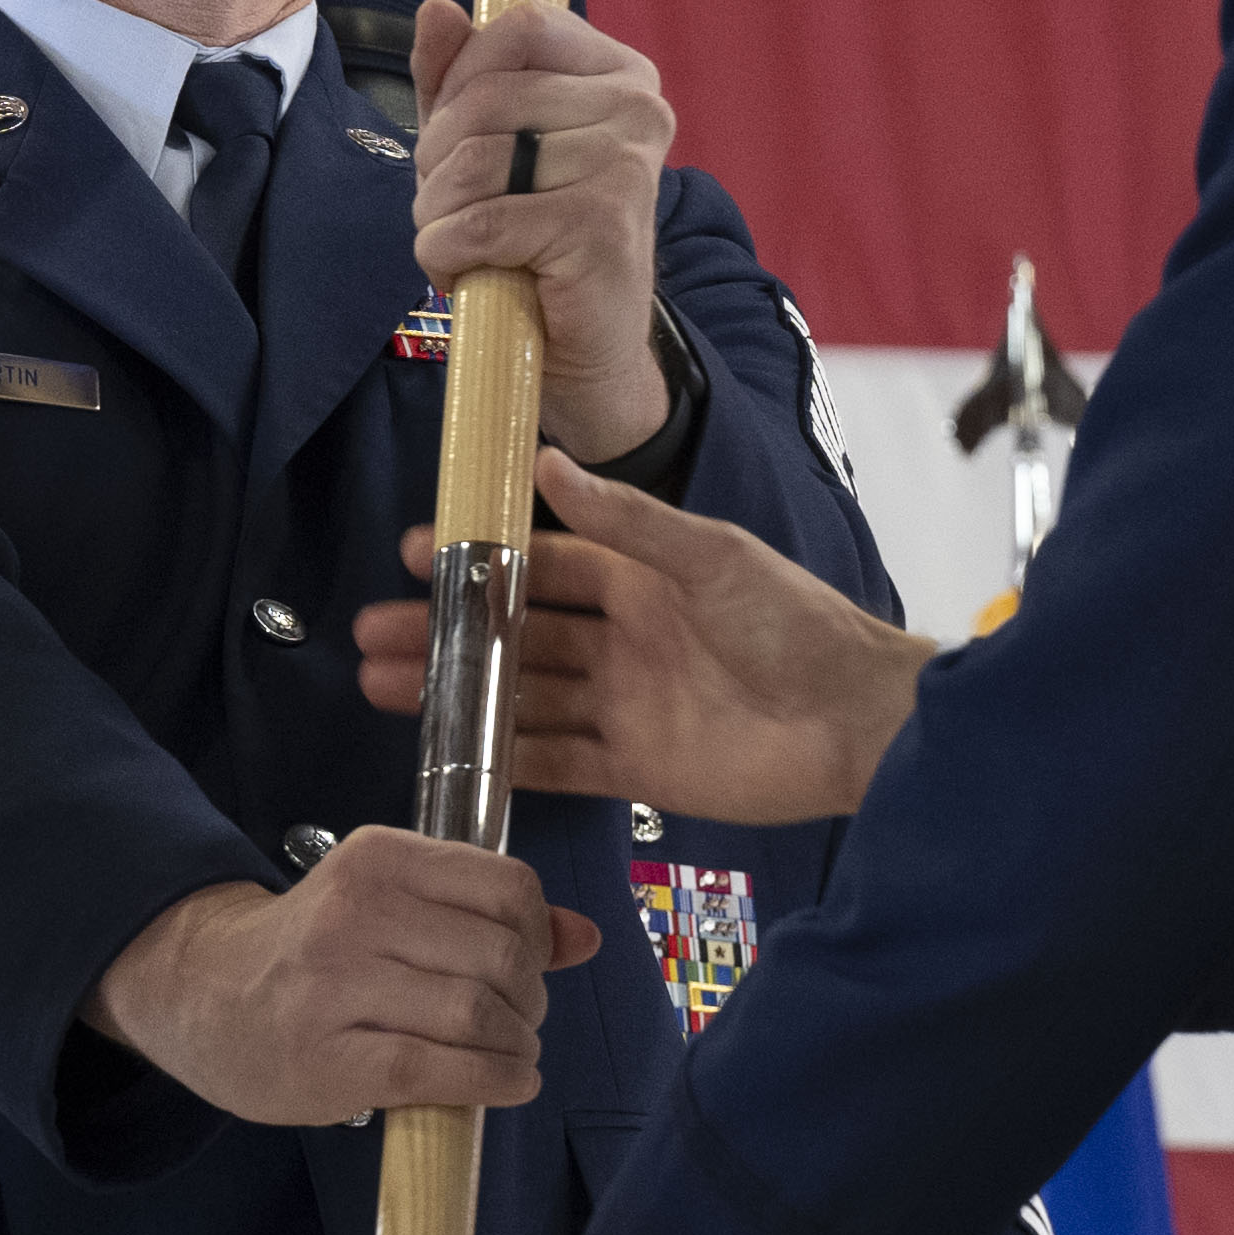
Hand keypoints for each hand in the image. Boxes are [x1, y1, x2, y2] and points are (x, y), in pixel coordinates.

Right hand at [85, 834, 591, 1127]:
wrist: (202, 997)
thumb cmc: (313, 951)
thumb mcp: (390, 905)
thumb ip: (485, 914)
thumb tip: (587, 936)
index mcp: (378, 858)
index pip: (507, 888)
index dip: (539, 935)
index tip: (527, 964)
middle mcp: (356, 912)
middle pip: (500, 957)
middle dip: (531, 998)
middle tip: (520, 1018)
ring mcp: (337, 986)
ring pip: (477, 1015)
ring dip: (518, 1045)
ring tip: (513, 1053)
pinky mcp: (330, 1058)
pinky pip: (443, 1069)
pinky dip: (496, 1081)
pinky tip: (508, 1084)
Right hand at [357, 451, 935, 824]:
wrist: (859, 722)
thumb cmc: (800, 627)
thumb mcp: (712, 556)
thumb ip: (629, 521)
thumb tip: (550, 465)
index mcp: (643, 581)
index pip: (543, 564)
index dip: (481, 561)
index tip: (417, 556)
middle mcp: (625, 641)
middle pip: (518, 634)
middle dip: (446, 633)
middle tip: (373, 632)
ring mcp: (627, 705)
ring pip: (521, 698)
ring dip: (457, 692)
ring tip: (382, 685)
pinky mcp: (637, 769)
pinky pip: (556, 762)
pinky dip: (505, 757)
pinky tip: (450, 750)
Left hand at [408, 0, 677, 463]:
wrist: (586, 353)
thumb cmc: (535, 242)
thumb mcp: (489, 147)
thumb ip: (460, 78)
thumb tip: (436, 11)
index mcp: (621, 74)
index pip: (521, 28)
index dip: (463, 78)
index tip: (457, 136)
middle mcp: (637, 109)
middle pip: (486, 98)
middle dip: (437, 159)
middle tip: (451, 206)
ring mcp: (625, 166)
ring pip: (474, 161)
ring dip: (437, 212)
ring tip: (460, 242)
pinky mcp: (601, 228)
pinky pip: (479, 223)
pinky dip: (446, 254)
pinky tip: (466, 273)